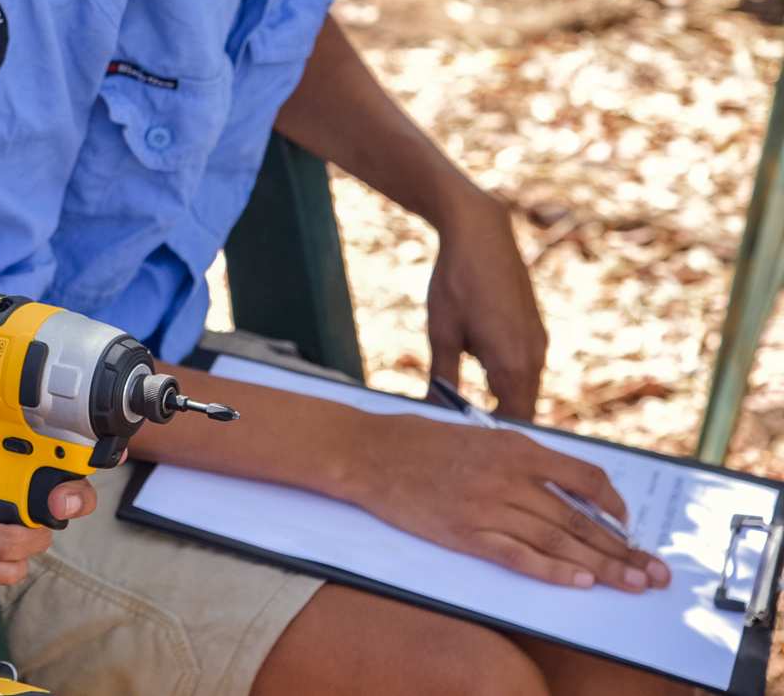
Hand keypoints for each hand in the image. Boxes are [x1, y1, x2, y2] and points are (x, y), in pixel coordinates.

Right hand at [348, 411, 669, 591]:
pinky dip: (551, 570)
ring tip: (630, 583)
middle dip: (622, 547)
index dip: (613, 506)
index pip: (584, 479)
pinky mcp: (464, 532)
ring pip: (557, 540)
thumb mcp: (477, 436)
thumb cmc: (418, 441)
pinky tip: (578, 582)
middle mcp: (508, 476)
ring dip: (599, 565)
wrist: (367, 452)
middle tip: (653, 571)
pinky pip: (517, 555)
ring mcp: (487, 506)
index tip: (626, 525)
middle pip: (579, 517)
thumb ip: (517, 458)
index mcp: (515, 447)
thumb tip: (557, 486)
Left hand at [428, 188, 547, 417]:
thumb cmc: (455, 283)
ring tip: (470, 412)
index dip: (491, 439)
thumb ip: (443, 378)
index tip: (466, 448)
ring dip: (503, 402)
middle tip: (465, 437)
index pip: (513, 423)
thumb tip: (436, 412)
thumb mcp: (441, 334)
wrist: (481, 235)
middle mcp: (534, 358)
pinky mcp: (536, 331)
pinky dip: (508, 381)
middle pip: (523, 410)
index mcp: (512, 365)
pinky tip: (482, 379)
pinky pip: (526, 369)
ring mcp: (539, 344)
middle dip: (498, 425)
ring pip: (526, 390)